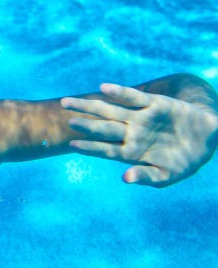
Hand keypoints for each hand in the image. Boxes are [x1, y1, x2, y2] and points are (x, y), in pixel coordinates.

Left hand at [61, 83, 217, 186]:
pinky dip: (119, 92)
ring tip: (67, 102)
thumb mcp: (166, 175)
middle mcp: (131, 133)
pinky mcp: (154, 104)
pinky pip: (133, 97)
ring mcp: (140, 118)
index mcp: (131, 152)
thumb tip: (125, 179)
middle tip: (65, 119)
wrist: (208, 140)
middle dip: (84, 124)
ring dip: (90, 106)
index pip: (104, 149)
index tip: (72, 145)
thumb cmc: (183, 162)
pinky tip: (103, 88)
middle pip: (102, 128)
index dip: (89, 147)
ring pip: (110, 111)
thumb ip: (146, 177)